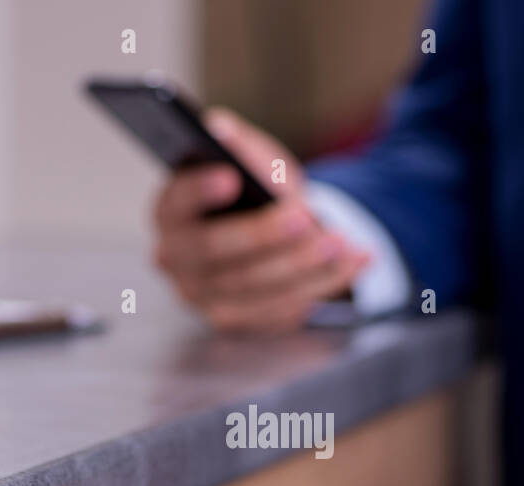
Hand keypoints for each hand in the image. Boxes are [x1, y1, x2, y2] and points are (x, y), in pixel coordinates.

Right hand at [152, 107, 370, 333]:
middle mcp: (176, 259)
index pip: (177, 202)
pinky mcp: (236, 320)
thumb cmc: (254, 192)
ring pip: (254, 288)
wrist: (271, 235)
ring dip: (303, 266)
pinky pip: (278, 310)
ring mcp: (202, 296)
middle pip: (216, 253)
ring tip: (341, 242)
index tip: (231, 177)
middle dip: (264, 236)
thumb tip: (219, 127)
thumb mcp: (251, 160)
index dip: (199, 190)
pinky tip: (352, 262)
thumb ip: (238, 144)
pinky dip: (320, 286)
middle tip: (304, 217)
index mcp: (172, 210)